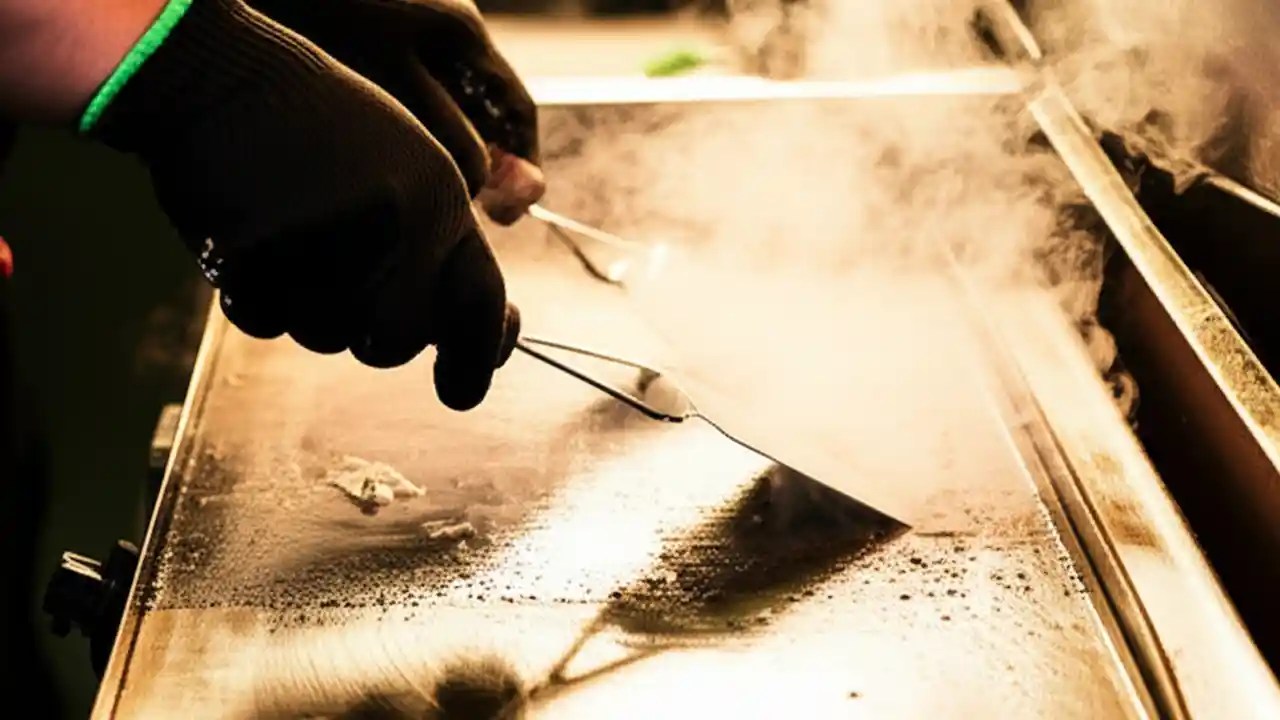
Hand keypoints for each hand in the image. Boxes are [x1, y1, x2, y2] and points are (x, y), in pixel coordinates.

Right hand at [87, 0, 518, 409]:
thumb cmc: (325, 129)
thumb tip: (479, 337)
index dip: (478, 357)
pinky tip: (257, 244)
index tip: (464, 386)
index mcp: (439, 202)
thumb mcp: (413, 169)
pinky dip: (259, 298)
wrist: (226, 79)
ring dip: (314, 310)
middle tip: (351, 285)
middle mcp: (392, 230)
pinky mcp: (252, 262)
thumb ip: (444, 248)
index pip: (480, 304)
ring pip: (330, 337)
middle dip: (377, 334)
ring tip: (298, 241)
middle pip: (398, 341)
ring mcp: (320, 249)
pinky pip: (266, 322)